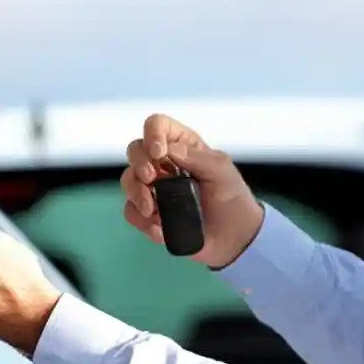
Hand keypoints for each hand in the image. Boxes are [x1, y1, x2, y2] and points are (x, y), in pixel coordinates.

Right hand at [121, 114, 264, 268]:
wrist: (234, 238)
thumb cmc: (232, 198)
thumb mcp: (222, 172)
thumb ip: (197, 157)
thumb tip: (168, 149)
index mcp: (183, 146)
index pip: (158, 125)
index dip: (153, 133)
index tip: (159, 153)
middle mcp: (164, 163)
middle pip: (135, 150)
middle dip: (139, 163)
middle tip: (151, 178)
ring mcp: (155, 188)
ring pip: (128, 180)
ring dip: (135, 193)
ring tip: (151, 210)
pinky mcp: (150, 213)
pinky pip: (131, 211)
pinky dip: (141, 220)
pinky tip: (159, 229)